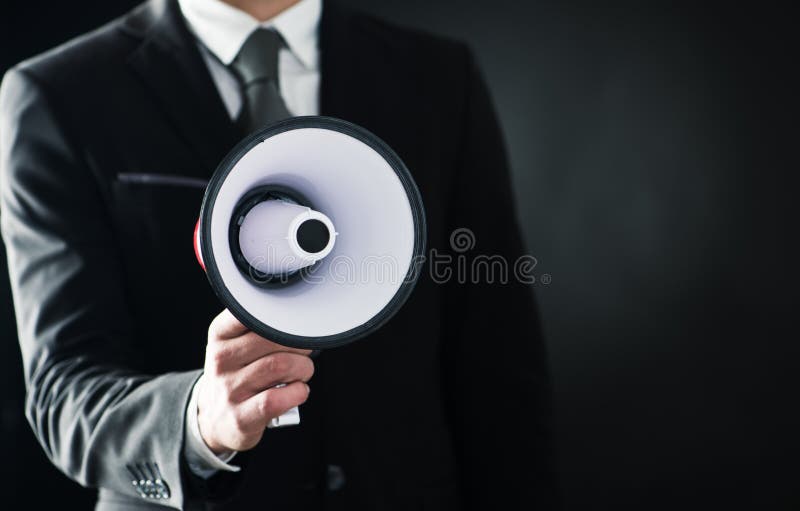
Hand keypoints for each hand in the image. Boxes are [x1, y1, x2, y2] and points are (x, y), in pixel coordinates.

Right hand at [197, 309, 313, 453]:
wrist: (215, 419)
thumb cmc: (236, 375)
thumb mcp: (233, 344)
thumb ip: (258, 327)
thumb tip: (299, 317)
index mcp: (220, 336)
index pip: (252, 313)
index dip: (282, 318)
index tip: (294, 325)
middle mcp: (221, 360)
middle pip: (274, 338)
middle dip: (300, 344)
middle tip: (305, 351)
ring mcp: (230, 389)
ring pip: (281, 365)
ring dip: (303, 368)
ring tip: (301, 372)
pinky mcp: (242, 417)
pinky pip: (277, 399)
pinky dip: (297, 392)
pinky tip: (297, 391)